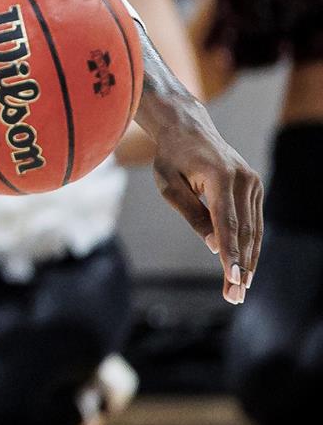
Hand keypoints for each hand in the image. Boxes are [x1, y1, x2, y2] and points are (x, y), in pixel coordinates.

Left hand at [140, 86, 262, 303]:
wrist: (188, 129)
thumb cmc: (171, 158)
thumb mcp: (169, 186)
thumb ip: (192, 214)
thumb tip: (213, 245)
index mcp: (221, 178)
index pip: (227, 224)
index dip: (231, 254)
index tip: (233, 278)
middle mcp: (244, 180)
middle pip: (245, 231)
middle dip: (241, 266)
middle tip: (235, 295)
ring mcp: (253, 183)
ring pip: (254, 229)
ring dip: (249, 260)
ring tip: (241, 289)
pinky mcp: (254, 187)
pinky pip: (254, 221)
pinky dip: (251, 244)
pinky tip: (246, 267)